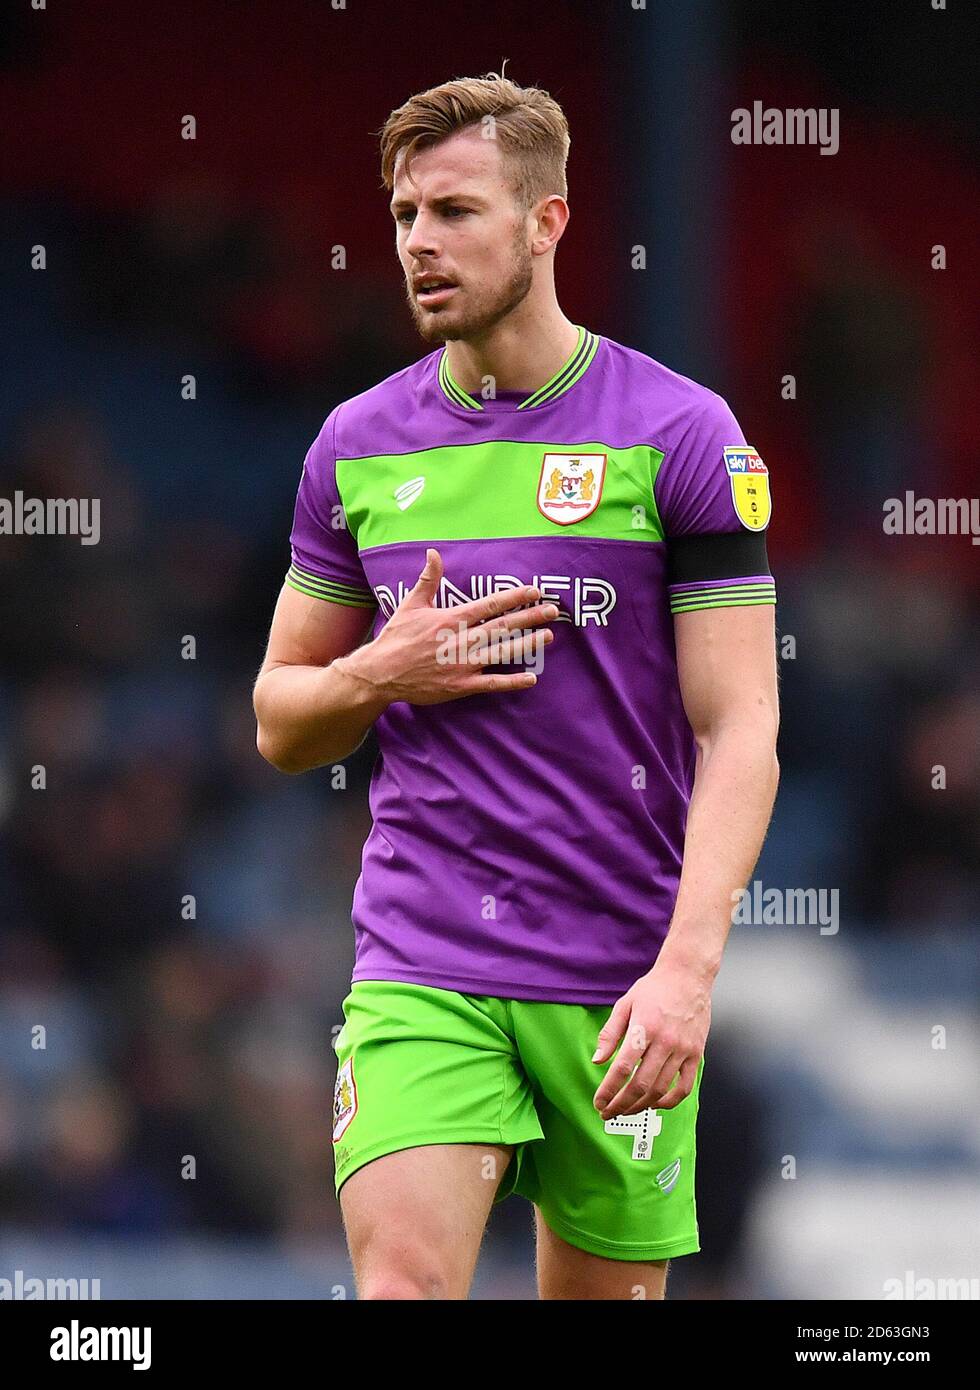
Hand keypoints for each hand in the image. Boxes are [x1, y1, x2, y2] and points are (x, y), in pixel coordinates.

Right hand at [339, 548, 557, 706]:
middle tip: (553, 611)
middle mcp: (461, 640)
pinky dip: (512, 681)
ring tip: (548, 637)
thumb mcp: (411, 605)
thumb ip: (428, 579)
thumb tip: (433, 553)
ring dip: (527, 644)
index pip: (490, 605)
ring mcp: (463, 664)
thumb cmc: (396, 637)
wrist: (381, 672)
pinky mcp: (461, 685)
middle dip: (530, 618)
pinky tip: (531, 678)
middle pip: (503, 626)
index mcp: (451, 619)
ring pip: (502, 652)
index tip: (534, 591)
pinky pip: (491, 683)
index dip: (514, 597)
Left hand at [591, 954, 711, 1119]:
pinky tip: (656, 1104)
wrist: (688, 976)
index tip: (599, 1102)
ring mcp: (683, 1049)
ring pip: (660, 1089)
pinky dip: (670, 1101)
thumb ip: (610, 1033)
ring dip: (641, 1106)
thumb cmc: (654, 988)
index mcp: (643, 1027)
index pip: (623, 1068)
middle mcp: (665, 1041)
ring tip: (627, 1110)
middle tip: (608, 1113)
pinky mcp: (696, 1054)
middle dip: (621, 1104)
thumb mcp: (625, 1004)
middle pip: (641, 1084)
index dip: (609, 1090)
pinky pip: (684, 1087)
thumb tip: (598, 1060)